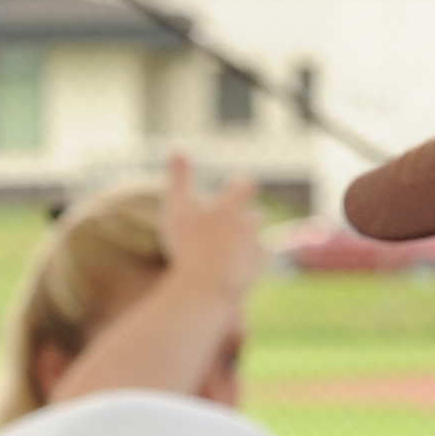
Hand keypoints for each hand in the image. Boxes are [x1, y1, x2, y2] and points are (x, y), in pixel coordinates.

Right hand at [156, 153, 268, 305]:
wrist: (208, 286)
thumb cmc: (189, 244)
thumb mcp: (177, 206)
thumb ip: (178, 177)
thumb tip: (177, 149)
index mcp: (233, 204)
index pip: (244, 185)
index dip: (237, 185)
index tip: (231, 184)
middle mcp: (250, 223)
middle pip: (254, 214)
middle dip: (244, 215)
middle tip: (230, 220)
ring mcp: (256, 248)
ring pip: (257, 239)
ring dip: (246, 241)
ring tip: (230, 248)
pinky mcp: (257, 272)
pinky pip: (256, 264)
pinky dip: (247, 264)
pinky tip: (235, 269)